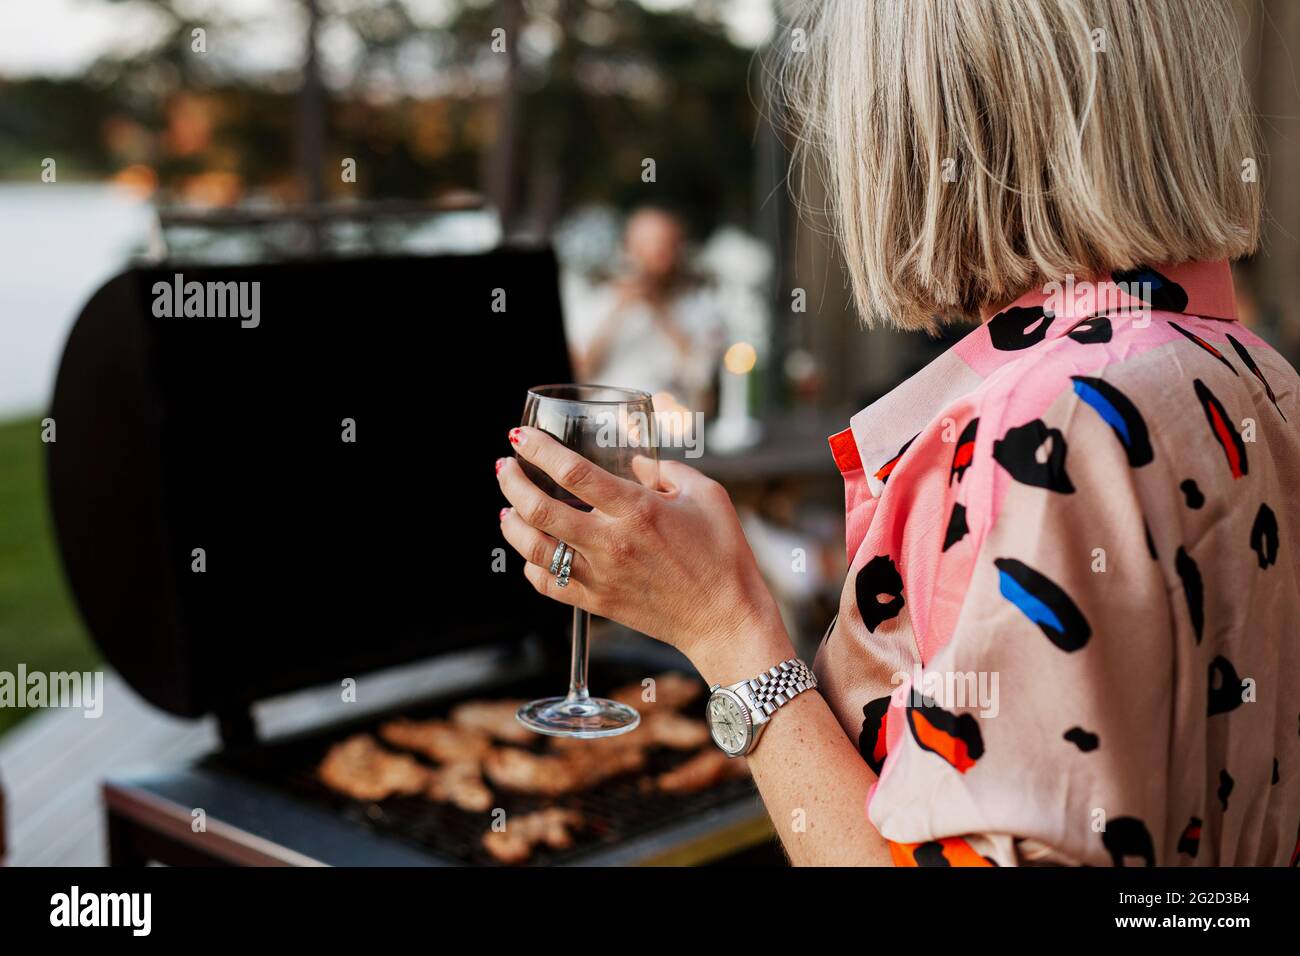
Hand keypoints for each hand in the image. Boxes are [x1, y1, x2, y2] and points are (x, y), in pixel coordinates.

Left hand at [495, 426, 790, 678]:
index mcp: (637, 509)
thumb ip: (667, 471)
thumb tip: (635, 460)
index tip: (521, 437)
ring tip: (507, 506)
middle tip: (504, 465)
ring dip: (511, 524)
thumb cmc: (723, 556)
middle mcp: (612, 542)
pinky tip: (530, 550)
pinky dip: (530, 566)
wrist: (725, 619)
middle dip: (512, 482)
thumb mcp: (706, 496)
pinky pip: (548, 584)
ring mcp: (600, 576)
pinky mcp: (597, 602)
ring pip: (535, 549)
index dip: (539, 450)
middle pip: (540, 509)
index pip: (573, 472)